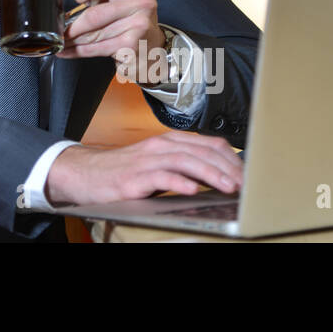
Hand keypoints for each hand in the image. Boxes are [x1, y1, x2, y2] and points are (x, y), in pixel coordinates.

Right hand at [45, 133, 243, 205]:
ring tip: (228, 187)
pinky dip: (178, 181)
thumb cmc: (122, 172)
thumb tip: (219, 177)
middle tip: (246, 185)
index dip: (232, 159)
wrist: (83, 174)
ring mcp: (145, 161)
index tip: (248, 176)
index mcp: (168, 142)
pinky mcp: (132, 178)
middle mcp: (159, 147)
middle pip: (201, 152)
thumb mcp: (156, 164)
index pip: (208, 144)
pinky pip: (159, 176)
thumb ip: (183, 166)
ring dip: (210, 174)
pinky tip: (192, 190)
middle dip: (227, 168)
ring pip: (185, 161)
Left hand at [57, 0, 165, 80]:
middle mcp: (141, 2)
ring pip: (93, 34)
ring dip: (72, 40)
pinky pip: (99, 48)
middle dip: (71, 25)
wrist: (149, 42)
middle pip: (93, 15)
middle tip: (58, 28)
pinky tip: (69, 51)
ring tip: (60, 41)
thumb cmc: (125, 11)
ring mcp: (139, 25)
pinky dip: (80, 51)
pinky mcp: (133, 46)